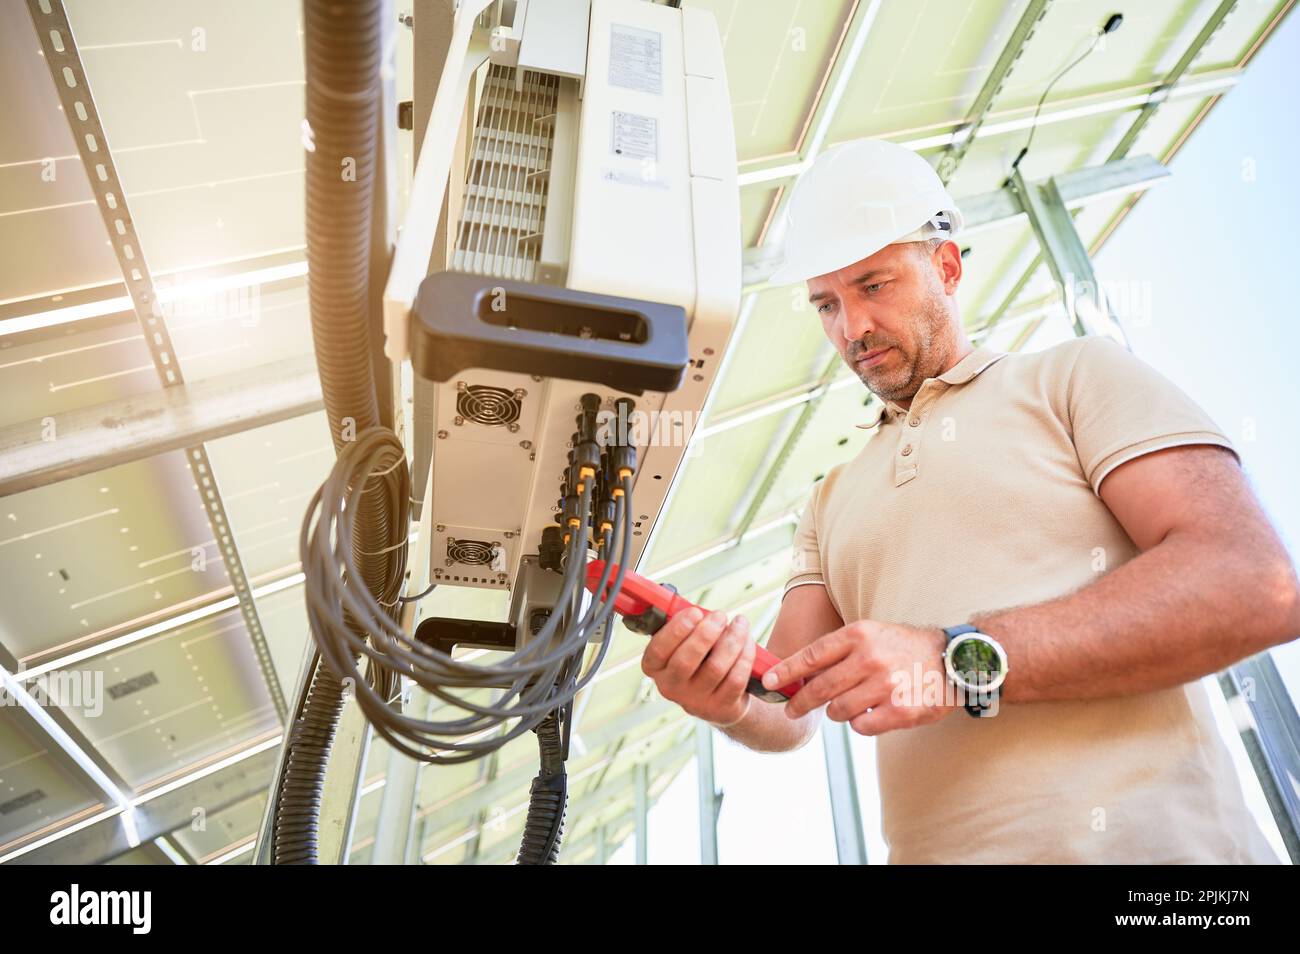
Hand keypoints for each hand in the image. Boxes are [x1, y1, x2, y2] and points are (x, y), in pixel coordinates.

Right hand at [641, 607, 755, 726]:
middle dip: (706, 634)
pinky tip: (747, 641)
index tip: (694, 612)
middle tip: (720, 616)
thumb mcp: (684, 643)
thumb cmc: (700, 660)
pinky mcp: (721, 708)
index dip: (676, 630)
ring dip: (731, 640)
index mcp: (656, 667)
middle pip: (686, 661)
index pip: (658, 650)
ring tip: (740, 623)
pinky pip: (736, 679)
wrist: (722, 698)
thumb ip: (684, 626)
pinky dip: (745, 656)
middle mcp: (671, 687)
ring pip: (715, 668)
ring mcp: (696, 701)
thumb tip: (693, 608)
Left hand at [760, 619, 955, 734]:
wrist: (953, 660)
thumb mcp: (871, 634)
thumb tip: (799, 673)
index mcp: (859, 635)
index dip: (786, 672)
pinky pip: (861, 726)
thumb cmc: (903, 647)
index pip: (811, 656)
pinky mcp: (899, 710)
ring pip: (838, 711)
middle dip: (799, 703)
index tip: (767, 682)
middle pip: (819, 688)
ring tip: (849, 705)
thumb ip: (838, 651)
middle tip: (791, 710)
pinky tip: (872, 713)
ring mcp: (885, 685)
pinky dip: (860, 723)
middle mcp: (869, 658)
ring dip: (837, 712)